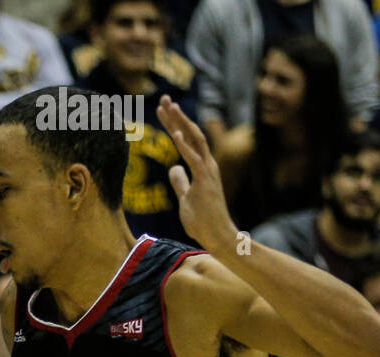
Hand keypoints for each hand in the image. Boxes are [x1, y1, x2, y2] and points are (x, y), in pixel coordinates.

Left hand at [157, 95, 237, 256]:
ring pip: (194, 139)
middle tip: (163, 99)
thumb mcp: (186, 197)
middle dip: (176, 116)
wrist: (216, 234)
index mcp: (202, 165)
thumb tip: (173, 168)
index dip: (174, 124)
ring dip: (180, 123)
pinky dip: (184, 145)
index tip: (162, 111)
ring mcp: (207, 170)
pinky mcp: (205, 180)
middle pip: (191, 133)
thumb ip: (180, 182)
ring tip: (169, 107)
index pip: (187, 139)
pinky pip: (193, 159)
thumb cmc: (202, 219)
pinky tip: (174, 133)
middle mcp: (206, 163)